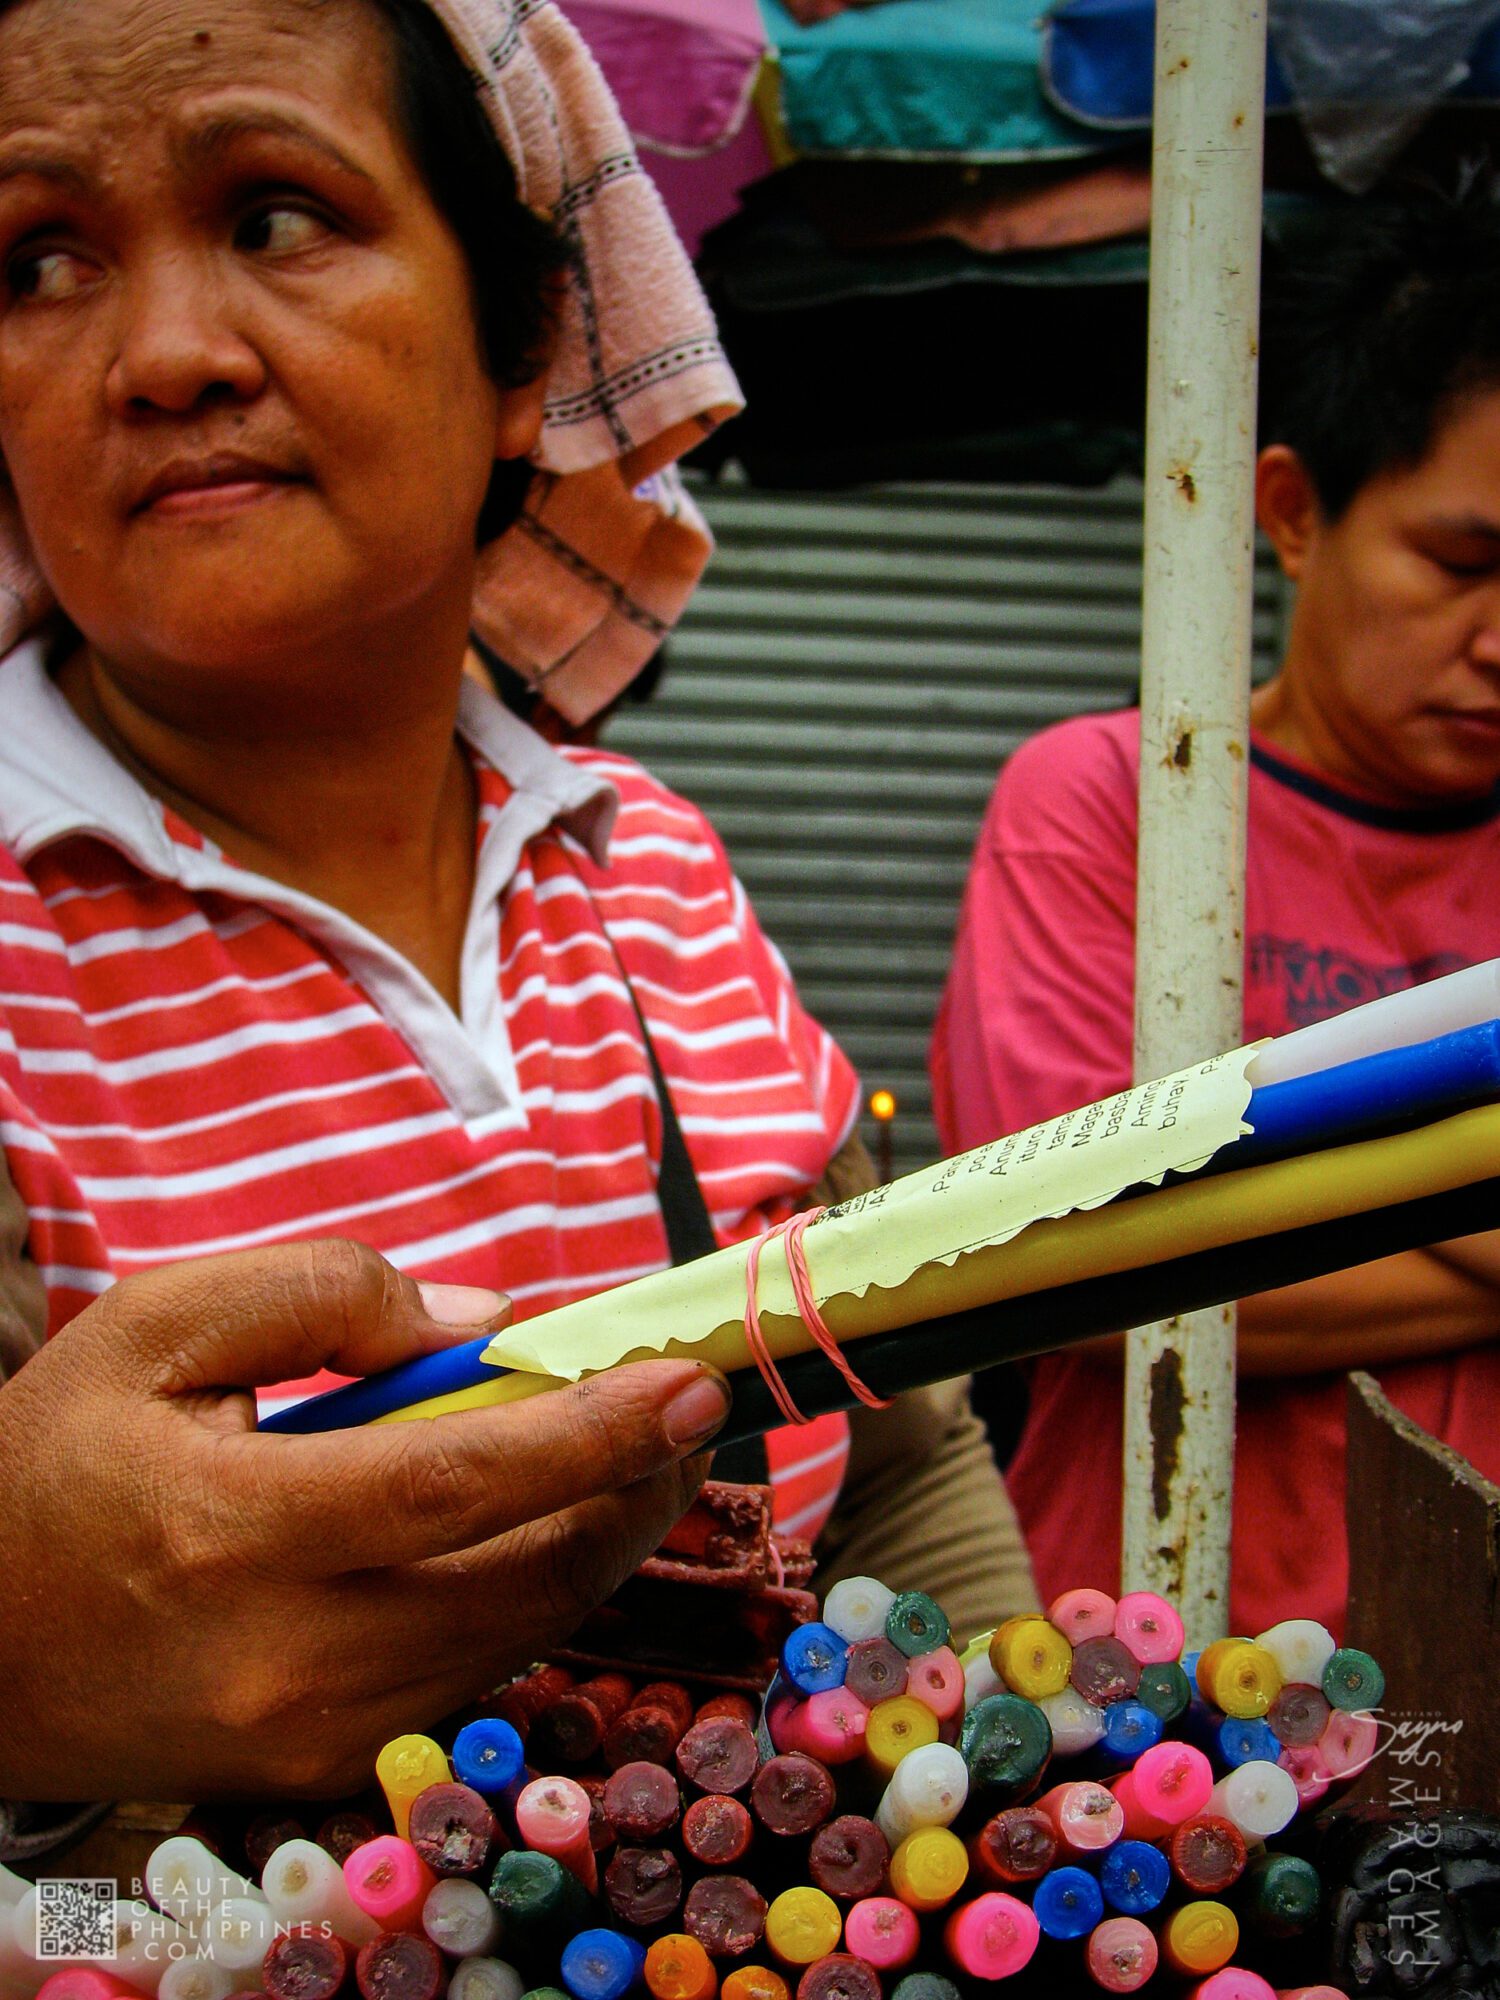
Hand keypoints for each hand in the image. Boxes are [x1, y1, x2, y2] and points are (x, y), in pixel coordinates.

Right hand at [0, 1239, 728, 1800]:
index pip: (461, 1484)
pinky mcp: (317, 1769)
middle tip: (688, 1417)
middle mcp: (286, 1656)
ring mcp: (308, 1733)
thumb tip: (482, 1330)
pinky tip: (535, 1529)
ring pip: (516, 1637)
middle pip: (523, 1579)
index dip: (594, 1434)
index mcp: (234, 1530)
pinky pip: (468, 1676)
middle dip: (634, 1493)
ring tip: (634, 1460)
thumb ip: (321, 1294)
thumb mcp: (156, 1326)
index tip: (689, 1386)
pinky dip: (524, 1598)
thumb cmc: (50, 1464)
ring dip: (596, 1546)